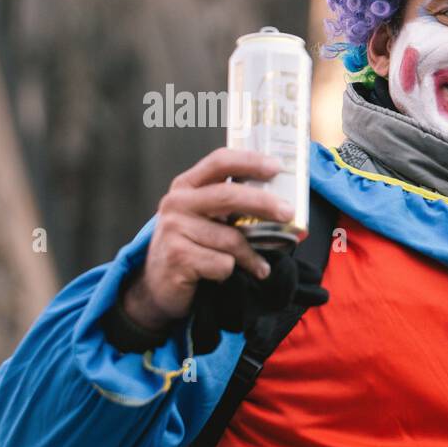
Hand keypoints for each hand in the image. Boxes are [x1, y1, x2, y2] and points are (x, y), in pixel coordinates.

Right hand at [122, 148, 294, 332]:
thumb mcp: (207, 219)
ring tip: (259, 265)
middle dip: (264, 204)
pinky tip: (224, 276)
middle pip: (229, 196)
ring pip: (231, 239)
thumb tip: (282, 206)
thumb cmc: (193, 247)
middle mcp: (177, 202)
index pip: (219, 162)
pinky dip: (231, 272)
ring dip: (251, 256)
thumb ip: (232, 207)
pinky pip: (223, 263)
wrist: (158, 285)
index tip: (276, 166)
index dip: (250, 161)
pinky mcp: (177, 256)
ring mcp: (173, 229)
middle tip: (289, 213)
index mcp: (187, 186)